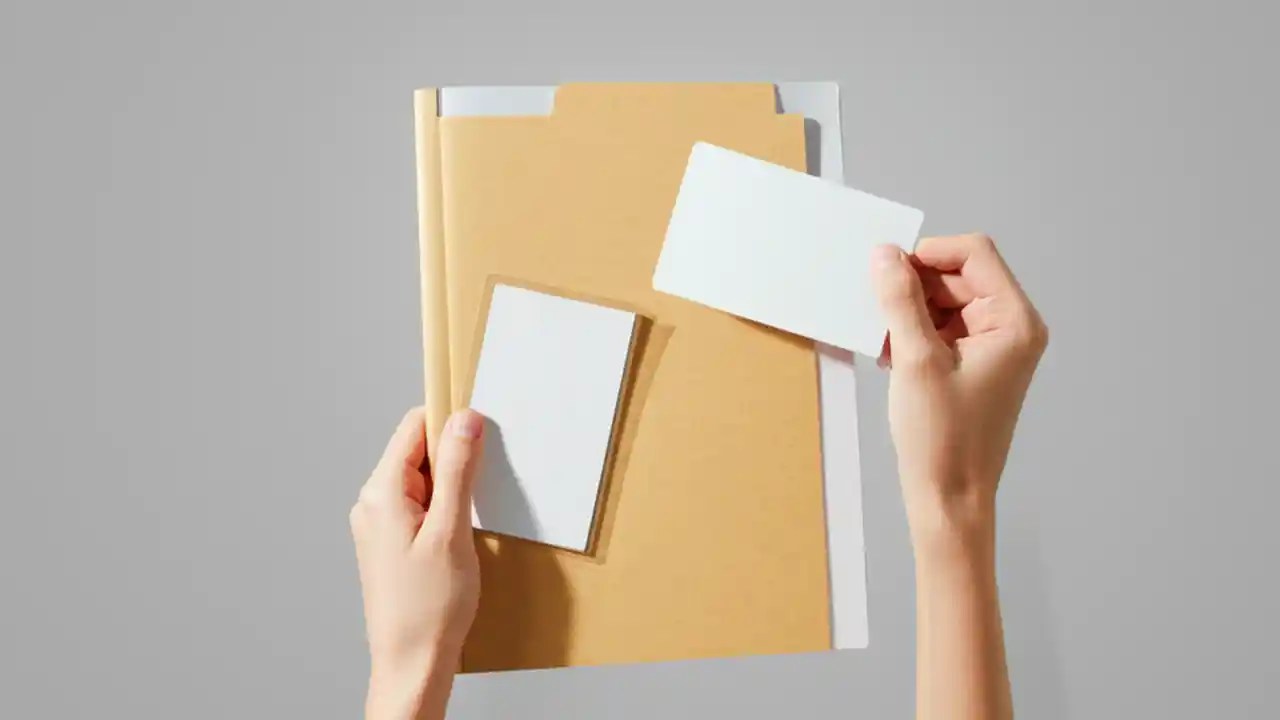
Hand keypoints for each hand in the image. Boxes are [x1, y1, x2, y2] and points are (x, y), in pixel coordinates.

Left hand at [350, 407, 484, 719]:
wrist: (411, 663)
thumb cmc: (429, 608)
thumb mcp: (451, 531)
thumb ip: (457, 471)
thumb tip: (465, 421)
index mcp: (381, 493)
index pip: (413, 428)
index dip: (449, 421)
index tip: (482, 428)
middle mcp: (373, 503)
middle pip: (417, 451)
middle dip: (454, 458)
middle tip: (481, 485)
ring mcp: (379, 523)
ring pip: (421, 479)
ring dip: (451, 486)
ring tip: (469, 519)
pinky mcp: (391, 541)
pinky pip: (419, 504)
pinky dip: (443, 507)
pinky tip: (460, 533)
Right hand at [872, 234, 1047, 539]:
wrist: (951, 500)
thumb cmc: (943, 438)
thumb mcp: (914, 360)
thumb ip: (900, 300)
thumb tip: (885, 254)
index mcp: (1015, 321)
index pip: (973, 254)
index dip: (928, 254)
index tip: (887, 275)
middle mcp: (1012, 328)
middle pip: (958, 276)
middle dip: (914, 289)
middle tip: (879, 316)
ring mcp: (995, 348)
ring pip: (945, 302)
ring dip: (910, 314)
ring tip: (886, 346)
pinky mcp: (975, 366)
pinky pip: (941, 329)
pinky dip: (914, 334)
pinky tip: (893, 359)